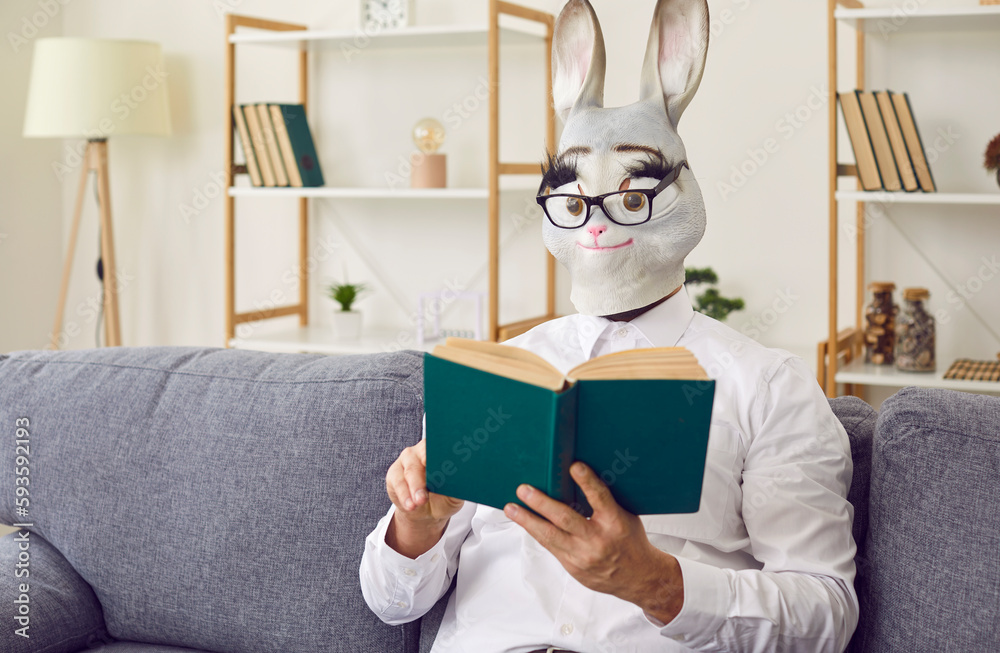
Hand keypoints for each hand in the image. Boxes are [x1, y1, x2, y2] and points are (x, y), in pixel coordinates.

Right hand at [385, 440, 463, 557]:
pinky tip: (410, 505)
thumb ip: (458, 485)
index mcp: (440, 451)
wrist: (426, 513)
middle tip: (429, 491)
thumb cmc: (443, 498)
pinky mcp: (394, 473)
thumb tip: (463, 478)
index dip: (443, 453)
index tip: (446, 463)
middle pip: (423, 457)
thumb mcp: (455, 495)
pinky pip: (398, 483)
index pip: (441, 446)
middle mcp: (421, 451)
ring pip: (410, 471)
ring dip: (414, 488)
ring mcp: (406, 460)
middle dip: (428, 475)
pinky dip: (404, 496)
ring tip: (419, 502)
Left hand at [503, 462, 684, 623]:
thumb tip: (580, 475)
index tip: (574, 466)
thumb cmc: (630, 540)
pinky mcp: (573, 567)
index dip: (587, 482)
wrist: (638, 577)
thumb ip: (605, 500)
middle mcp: (598, 540)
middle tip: (523, 490)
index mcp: (615, 522)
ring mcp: (583, 556)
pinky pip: (550, 547)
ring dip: (527, 520)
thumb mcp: (625, 515)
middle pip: (565, 518)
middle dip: (541, 503)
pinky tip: (524, 522)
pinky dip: (536, 533)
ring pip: (550, 536)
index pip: (600, 498)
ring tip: (511, 508)